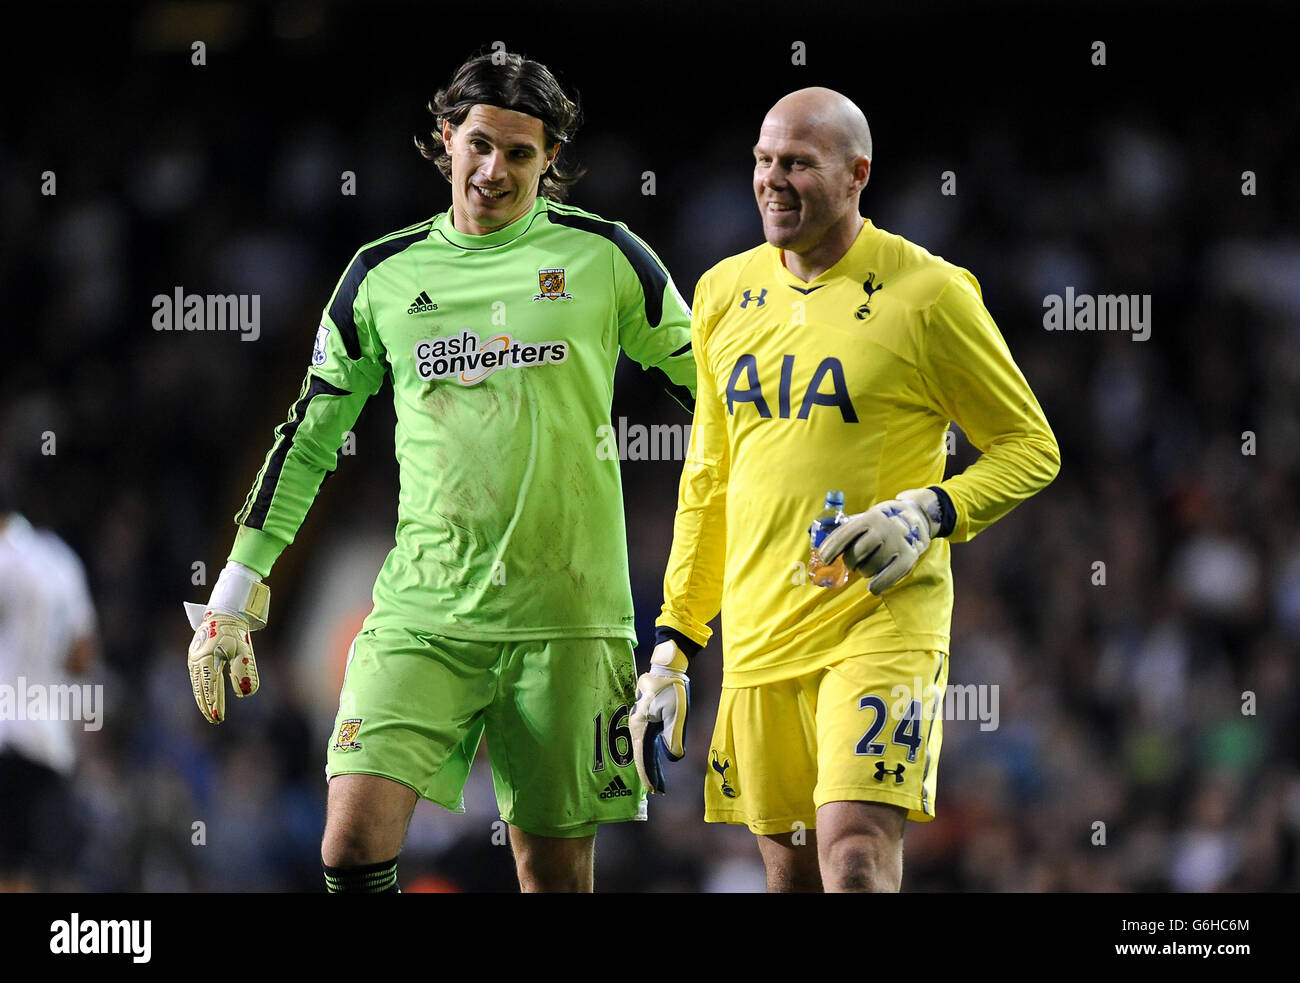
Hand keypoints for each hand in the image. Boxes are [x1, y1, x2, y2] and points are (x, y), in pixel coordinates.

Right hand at [184, 563, 269, 723]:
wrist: (225, 609)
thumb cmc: (236, 630)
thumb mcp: (244, 651)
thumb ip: (244, 672)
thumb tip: (245, 694)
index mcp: (207, 659)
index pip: (211, 687)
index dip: (215, 704)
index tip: (219, 718)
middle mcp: (197, 660)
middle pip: (200, 687)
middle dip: (207, 704)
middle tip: (215, 719)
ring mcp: (194, 657)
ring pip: (197, 682)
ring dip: (202, 697)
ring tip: (209, 711)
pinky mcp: (196, 654)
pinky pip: (197, 675)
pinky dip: (201, 687)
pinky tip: (205, 693)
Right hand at [629, 640, 689, 793]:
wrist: (666, 669)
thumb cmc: (672, 689)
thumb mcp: (678, 714)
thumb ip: (675, 737)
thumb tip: (674, 757)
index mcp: (641, 726)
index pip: (643, 757)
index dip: (648, 775)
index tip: (653, 790)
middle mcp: (637, 726)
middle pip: (642, 756)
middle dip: (650, 774)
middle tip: (658, 791)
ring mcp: (640, 723)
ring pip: (645, 750)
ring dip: (651, 765)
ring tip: (659, 782)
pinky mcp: (646, 719)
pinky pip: (647, 741)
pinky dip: (652, 754)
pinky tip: (658, 762)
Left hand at [817, 487, 941, 593]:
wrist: (916, 518)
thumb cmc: (881, 523)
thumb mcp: (864, 519)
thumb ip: (844, 529)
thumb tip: (814, 535)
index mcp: (868, 519)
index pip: (844, 535)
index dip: (831, 548)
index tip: (823, 560)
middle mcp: (883, 530)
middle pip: (856, 554)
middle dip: (850, 562)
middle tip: (853, 563)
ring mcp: (896, 544)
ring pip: (869, 568)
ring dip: (864, 571)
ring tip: (869, 565)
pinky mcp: (908, 557)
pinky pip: (887, 578)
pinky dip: (877, 586)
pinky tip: (872, 588)